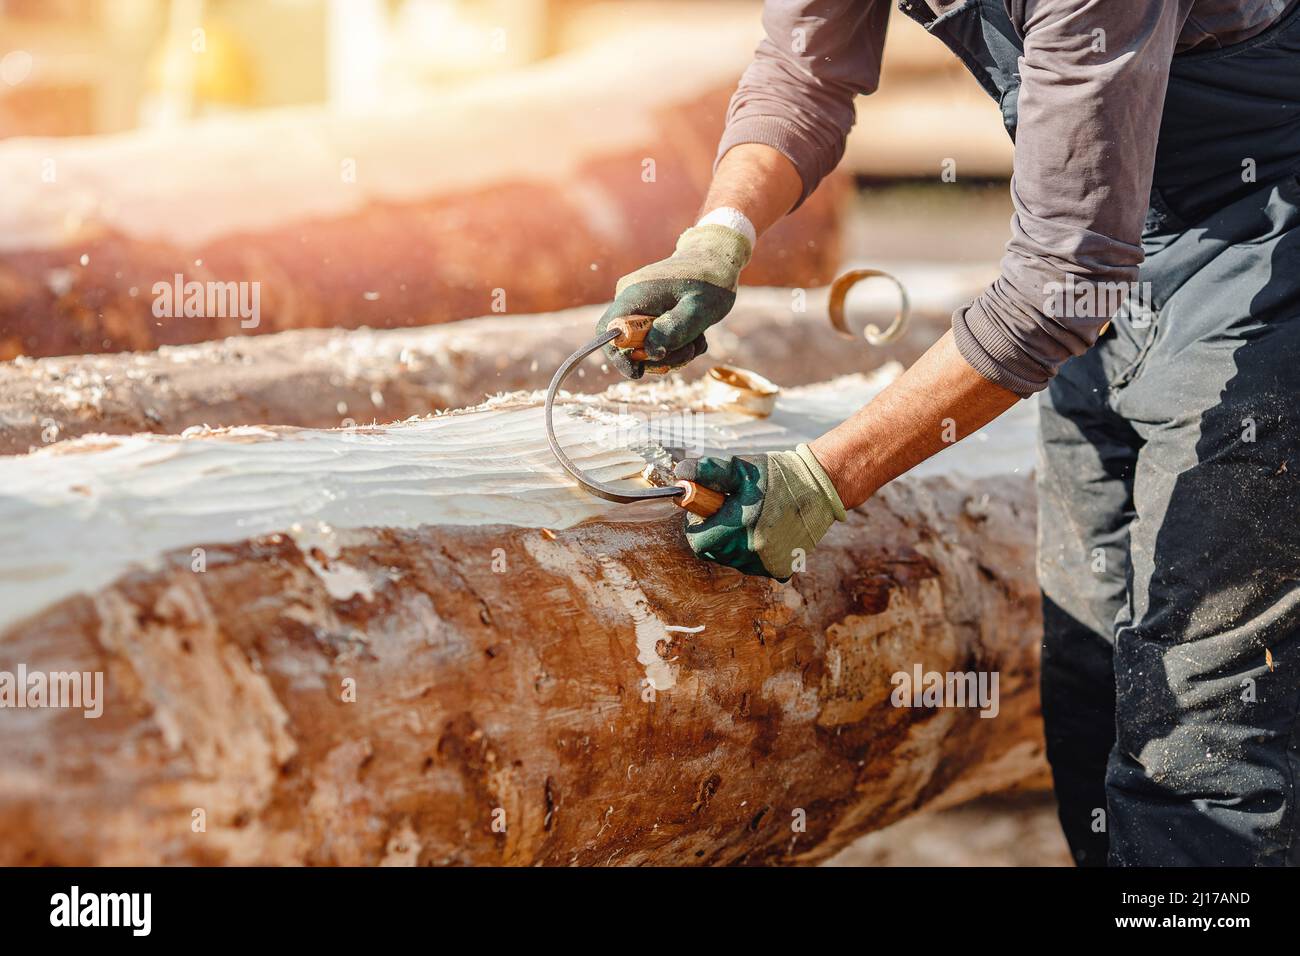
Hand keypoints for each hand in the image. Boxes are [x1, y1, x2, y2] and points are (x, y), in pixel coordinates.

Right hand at [597, 223, 751, 378]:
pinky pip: (655, 338)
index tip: (638, 372)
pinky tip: (696, 335)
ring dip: (673, 352)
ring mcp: (640, 304)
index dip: (619, 356)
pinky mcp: (651, 311)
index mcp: (635, 295)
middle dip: (657, 357)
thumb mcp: (699, 309)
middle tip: (688, 353)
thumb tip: (650, 352)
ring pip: (645, 344)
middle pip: (628, 344)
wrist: (717, 259)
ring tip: (698, 341)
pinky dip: (676, 344)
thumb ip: (674, 329)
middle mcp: (631, 299)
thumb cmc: (711, 281)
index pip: (608, 332)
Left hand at [674, 444, 845, 579]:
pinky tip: (766, 532)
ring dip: (734, 543)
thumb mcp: (740, 469)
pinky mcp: (781, 569)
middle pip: (714, 552)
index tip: (709, 511)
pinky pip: (755, 566)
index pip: (698, 542)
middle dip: (715, 533)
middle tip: (731, 511)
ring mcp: (766, 564)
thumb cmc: (776, 475)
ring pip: (733, 560)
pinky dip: (754, 552)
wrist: (819, 488)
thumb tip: (680, 475)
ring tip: (751, 519)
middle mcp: (751, 552)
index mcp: (737, 528)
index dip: (698, 525)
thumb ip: (708, 472)